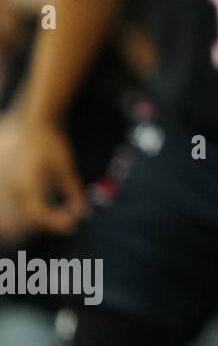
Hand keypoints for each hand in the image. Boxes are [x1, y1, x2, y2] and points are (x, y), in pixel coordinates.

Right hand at [0, 113, 84, 237]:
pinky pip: (16, 199)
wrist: (32, 121)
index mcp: (27, 186)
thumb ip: (73, 192)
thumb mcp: (66, 168)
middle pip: (29, 215)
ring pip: (20, 209)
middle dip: (48, 221)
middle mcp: (14, 187)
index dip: (55, 223)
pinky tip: (42, 203)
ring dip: (37, 216)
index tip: (72, 225)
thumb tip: (83, 214)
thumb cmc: (51, 143)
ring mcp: (6, 183)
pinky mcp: (6, 178)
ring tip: (56, 213)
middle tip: (67, 220)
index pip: (39, 215)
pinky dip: (29, 206)